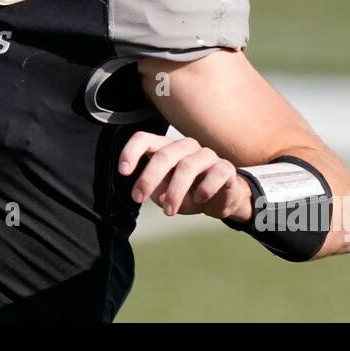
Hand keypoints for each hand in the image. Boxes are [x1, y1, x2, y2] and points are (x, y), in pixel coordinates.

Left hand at [118, 132, 253, 220]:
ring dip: (175, 191)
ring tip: (170, 211)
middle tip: (139, 199)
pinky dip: (205, 189)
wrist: (220, 201)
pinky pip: (215, 174)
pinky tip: (200, 200)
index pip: (145, 139)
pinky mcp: (226, 167)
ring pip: (187, 166)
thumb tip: (149, 192)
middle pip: (164, 154)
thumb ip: (154, 189)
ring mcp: (207, 155)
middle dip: (149, 178)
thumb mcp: (164, 192)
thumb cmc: (188, 193)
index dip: (131, 152)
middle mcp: (186, 147)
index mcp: (166, 149)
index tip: (123, 172)